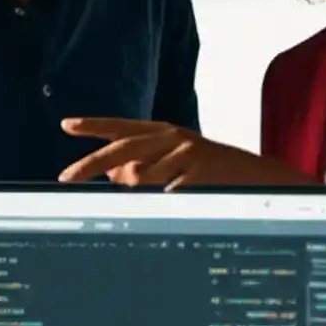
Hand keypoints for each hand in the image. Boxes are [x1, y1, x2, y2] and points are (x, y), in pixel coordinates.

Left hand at [59, 117, 315, 188]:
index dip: (93, 126)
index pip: (122, 127)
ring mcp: (186, 153)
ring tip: (167, 195)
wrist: (260, 179)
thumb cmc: (212, 175)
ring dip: (141, 193)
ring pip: (139, 178)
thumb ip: (143, 167)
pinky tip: (177, 200)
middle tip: (65, 177)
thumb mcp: (176, 165)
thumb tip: (112, 177)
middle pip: (121, 150)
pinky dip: (164, 200)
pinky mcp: (198, 171)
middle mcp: (173, 137)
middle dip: (90, 164)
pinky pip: (163, 192)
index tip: (66, 125)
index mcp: (165, 132)